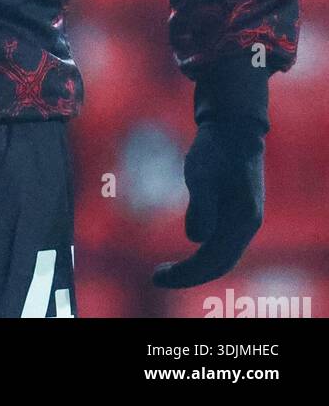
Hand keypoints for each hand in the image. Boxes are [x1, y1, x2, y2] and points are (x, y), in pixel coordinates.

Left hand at [152, 119, 264, 288]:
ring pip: (221, 257)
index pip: (214, 260)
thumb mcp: (202, 171)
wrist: (233, 127)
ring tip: (167, 271)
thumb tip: (195, 239)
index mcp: (243, 220)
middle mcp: (247, 226)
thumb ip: (202, 205)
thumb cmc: (216, 147)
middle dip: (189, 275)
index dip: (187, 274)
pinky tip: (186, 252)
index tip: (158, 277)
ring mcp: (244, 221)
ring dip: (196, 267)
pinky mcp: (236, 214)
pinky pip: (221, 245)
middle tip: (157, 277)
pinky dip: (203, 255)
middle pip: (219, 264)